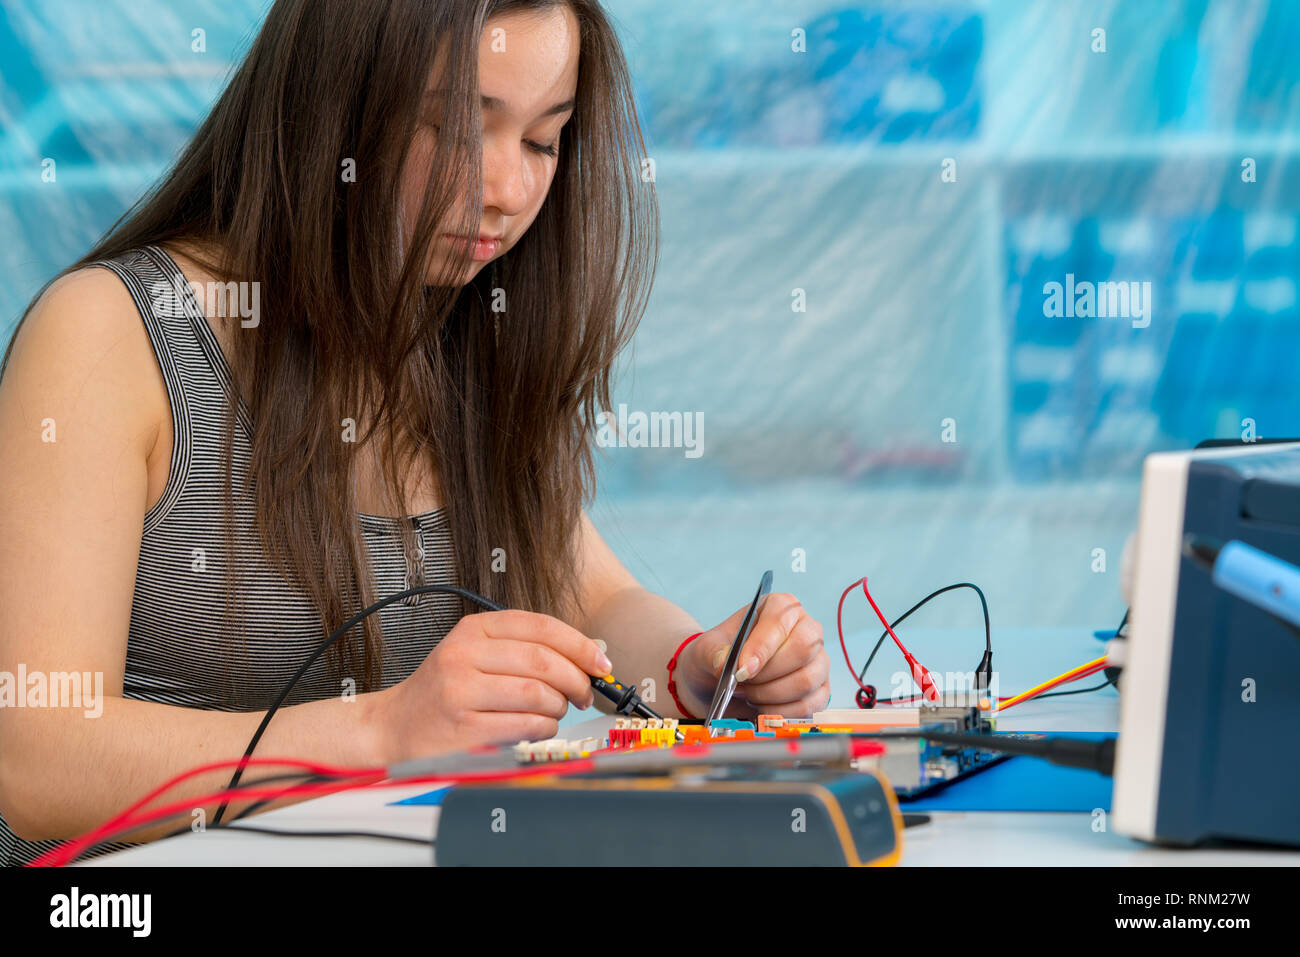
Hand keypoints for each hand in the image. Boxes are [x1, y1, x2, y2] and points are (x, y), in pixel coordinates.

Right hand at [375, 610, 611, 761]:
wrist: (394, 727)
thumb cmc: (445, 691)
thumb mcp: (475, 653)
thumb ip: (523, 649)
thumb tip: (587, 657)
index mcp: (473, 630)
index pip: (540, 627)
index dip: (579, 644)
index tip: (601, 662)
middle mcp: (464, 655)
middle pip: (544, 661)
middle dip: (576, 680)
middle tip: (585, 694)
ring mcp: (461, 692)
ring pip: (538, 695)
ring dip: (559, 707)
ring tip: (555, 712)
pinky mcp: (464, 728)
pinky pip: (526, 725)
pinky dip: (544, 728)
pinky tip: (538, 728)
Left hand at [681, 593, 830, 718]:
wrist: (721, 680)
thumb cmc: (720, 656)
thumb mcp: (706, 648)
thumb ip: (713, 653)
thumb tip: (724, 664)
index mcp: (781, 607)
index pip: (780, 623)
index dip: (761, 649)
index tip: (741, 671)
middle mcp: (807, 629)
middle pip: (803, 650)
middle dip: (767, 676)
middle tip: (741, 684)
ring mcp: (818, 661)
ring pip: (806, 680)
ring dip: (770, 695)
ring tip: (748, 694)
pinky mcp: (820, 690)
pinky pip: (809, 706)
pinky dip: (780, 712)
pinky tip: (761, 707)